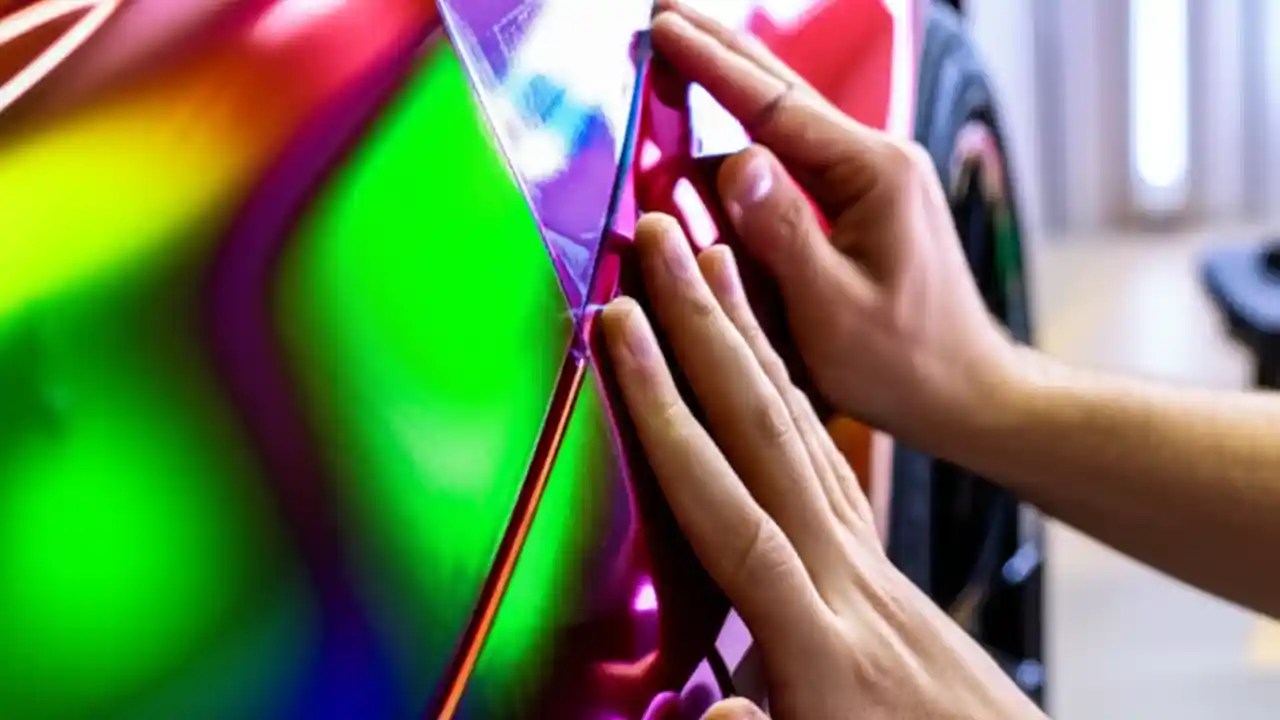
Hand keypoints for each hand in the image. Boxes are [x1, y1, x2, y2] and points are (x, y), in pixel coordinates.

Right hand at [601, 215, 1042, 718]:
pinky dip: (785, 387)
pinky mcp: (873, 554)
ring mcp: (864, 558)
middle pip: (764, 431)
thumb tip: (716, 709)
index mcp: (816, 638)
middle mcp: (845, 577)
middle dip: (704, 326)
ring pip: (798, 425)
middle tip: (662, 239)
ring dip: (747, 335)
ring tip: (708, 257)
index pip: (725, 506)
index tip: (622, 336)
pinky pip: (823, 450)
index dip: (666, 418)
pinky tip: (761, 353)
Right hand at [650, 4, 1023, 453]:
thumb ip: (782, 231)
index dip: (711, 64)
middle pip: (784, 91)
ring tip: (682, 58)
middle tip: (665, 13)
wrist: (968, 394)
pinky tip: (724, 134)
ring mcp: (876, 179)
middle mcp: (879, 161)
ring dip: (734, 89)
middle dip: (720, 50)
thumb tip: (730, 159)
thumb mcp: (833, 309)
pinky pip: (798, 157)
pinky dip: (753, 135)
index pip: (776, 104)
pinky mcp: (867, 202)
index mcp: (874, 174)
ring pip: (789, 121)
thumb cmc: (905, 363)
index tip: (662, 26)